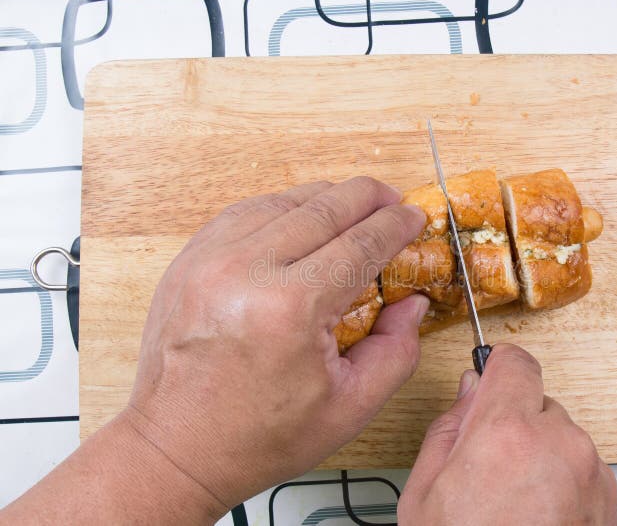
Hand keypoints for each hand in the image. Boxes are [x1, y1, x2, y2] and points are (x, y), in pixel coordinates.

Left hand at [121, 177, 427, 514]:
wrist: (176, 447)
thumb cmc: (258, 436)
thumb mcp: (349, 407)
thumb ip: (395, 351)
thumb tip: (412, 302)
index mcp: (290, 308)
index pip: (360, 244)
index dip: (395, 225)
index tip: (414, 217)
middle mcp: (245, 270)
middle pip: (324, 208)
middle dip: (367, 197)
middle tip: (391, 199)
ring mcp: (210, 259)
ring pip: (283, 201)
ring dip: (325, 198)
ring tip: (351, 207)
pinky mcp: (189, 260)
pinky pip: (244, 212)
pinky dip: (280, 208)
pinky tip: (300, 216)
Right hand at [399, 344, 616, 524]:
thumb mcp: (424, 490)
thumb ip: (450, 425)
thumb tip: (470, 390)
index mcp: (506, 432)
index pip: (516, 363)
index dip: (499, 369)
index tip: (494, 378)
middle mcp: (560, 445)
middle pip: (541, 404)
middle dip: (518, 424)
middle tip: (493, 467)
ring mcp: (593, 477)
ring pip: (566, 440)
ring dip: (545, 456)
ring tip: (518, 504)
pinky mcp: (612, 506)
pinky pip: (587, 473)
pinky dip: (567, 486)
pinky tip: (541, 518)